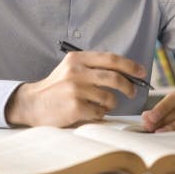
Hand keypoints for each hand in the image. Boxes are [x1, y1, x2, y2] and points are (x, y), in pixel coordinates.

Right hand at [5, 51, 146, 127]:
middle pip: (115, 78)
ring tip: (102, 104)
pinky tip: (90, 112)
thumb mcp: (71, 68)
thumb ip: (93, 66)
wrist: (33, 103)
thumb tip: (125, 70)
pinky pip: (99, 112)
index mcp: (78, 59)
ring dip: (111, 104)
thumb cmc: (57, 86)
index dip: (130, 65)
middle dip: (129, 86)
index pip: (111, 59)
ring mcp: (75, 90)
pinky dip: (99, 114)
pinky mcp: (75, 107)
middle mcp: (76, 72)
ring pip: (109, 98)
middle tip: (132, 92)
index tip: (141, 72)